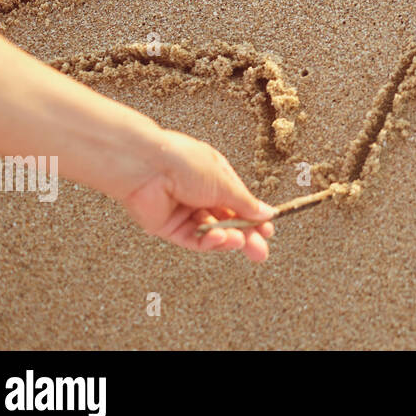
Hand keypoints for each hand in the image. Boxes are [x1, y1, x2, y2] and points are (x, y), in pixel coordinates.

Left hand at [121, 129, 277, 261]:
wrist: (147, 166)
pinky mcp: (169, 227)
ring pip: (212, 233)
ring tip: (239, 241)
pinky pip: (193, 240)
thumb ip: (245, 203)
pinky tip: (220, 238)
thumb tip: (266, 214)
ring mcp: (184, 212)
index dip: (254, 219)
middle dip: (245, 237)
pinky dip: (208, 242)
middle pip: (228, 222)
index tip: (268, 231)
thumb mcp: (225, 183)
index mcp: (216, 178)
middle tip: (260, 252)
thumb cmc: (185, 163)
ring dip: (228, 239)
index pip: (239, 204)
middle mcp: (200, 195)